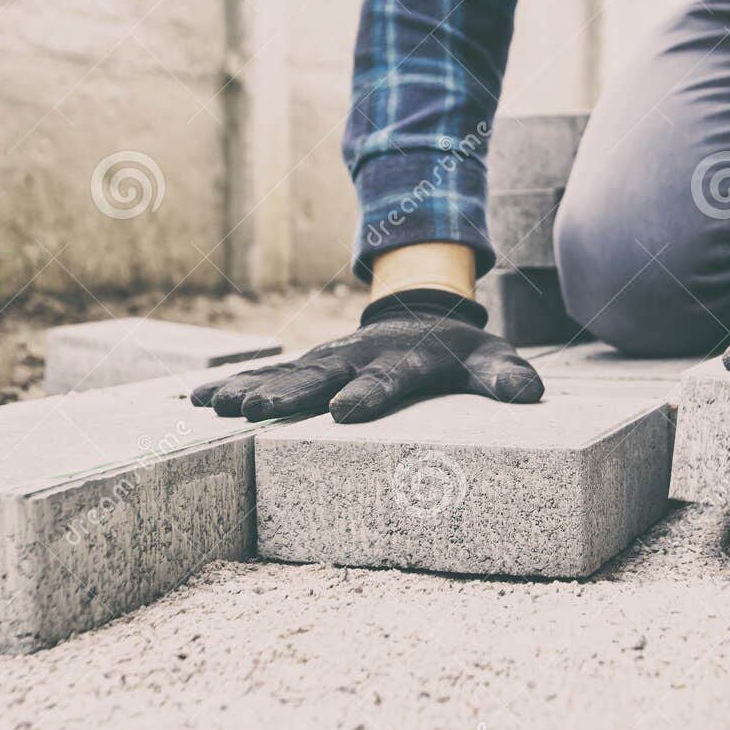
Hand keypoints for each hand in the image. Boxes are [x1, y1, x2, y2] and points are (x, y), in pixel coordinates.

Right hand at [191, 288, 542, 421]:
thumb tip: (530, 394)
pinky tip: (199, 401)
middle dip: (289, 395)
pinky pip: (267, 377)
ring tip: (216, 407)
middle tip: (255, 410)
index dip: (368, 394)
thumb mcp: (491, 362)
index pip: (387, 380)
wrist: (426, 319)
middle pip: (322, 378)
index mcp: (404, 361)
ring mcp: (329, 362)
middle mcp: (359, 359)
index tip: (344, 410)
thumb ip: (508, 377)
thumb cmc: (462, 356)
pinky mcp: (309, 367)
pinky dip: (233, 385)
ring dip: (250, 391)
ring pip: (286, 376)